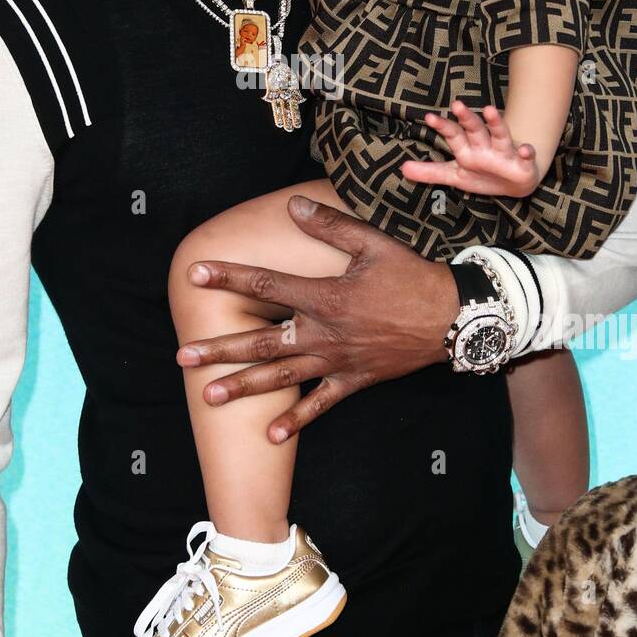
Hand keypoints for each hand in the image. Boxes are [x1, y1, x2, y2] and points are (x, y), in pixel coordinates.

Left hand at [175, 196, 458, 441]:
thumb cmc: (411, 276)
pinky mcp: (354, 380)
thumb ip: (330, 225)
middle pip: (262, 342)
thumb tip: (293, 203)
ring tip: (208, 395)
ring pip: (282, 377)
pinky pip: (321, 403)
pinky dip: (297, 419)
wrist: (452, 318)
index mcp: (325, 297)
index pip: (266, 284)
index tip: (195, 273)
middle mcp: (324, 333)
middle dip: (220, 349)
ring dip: (244, 386)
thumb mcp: (372, 243)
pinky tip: (271, 433)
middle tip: (183, 356)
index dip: (229, 276)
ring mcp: (337, 361)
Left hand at [400, 99, 539, 197]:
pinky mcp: (523, 164)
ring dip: (496, 123)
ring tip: (490, 110)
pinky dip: (527, 153)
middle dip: (466, 118)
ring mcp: (504, 153)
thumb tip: (402, 169)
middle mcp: (484, 147)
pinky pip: (526, 157)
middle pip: (474, 130)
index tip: (429, 117)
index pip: (453, 135)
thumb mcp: (455, 175)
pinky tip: (526, 150)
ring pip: (500, 135)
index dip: (443, 126)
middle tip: (456, 105)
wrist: (514, 183)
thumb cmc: (482, 174)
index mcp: (467, 149)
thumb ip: (430, 172)